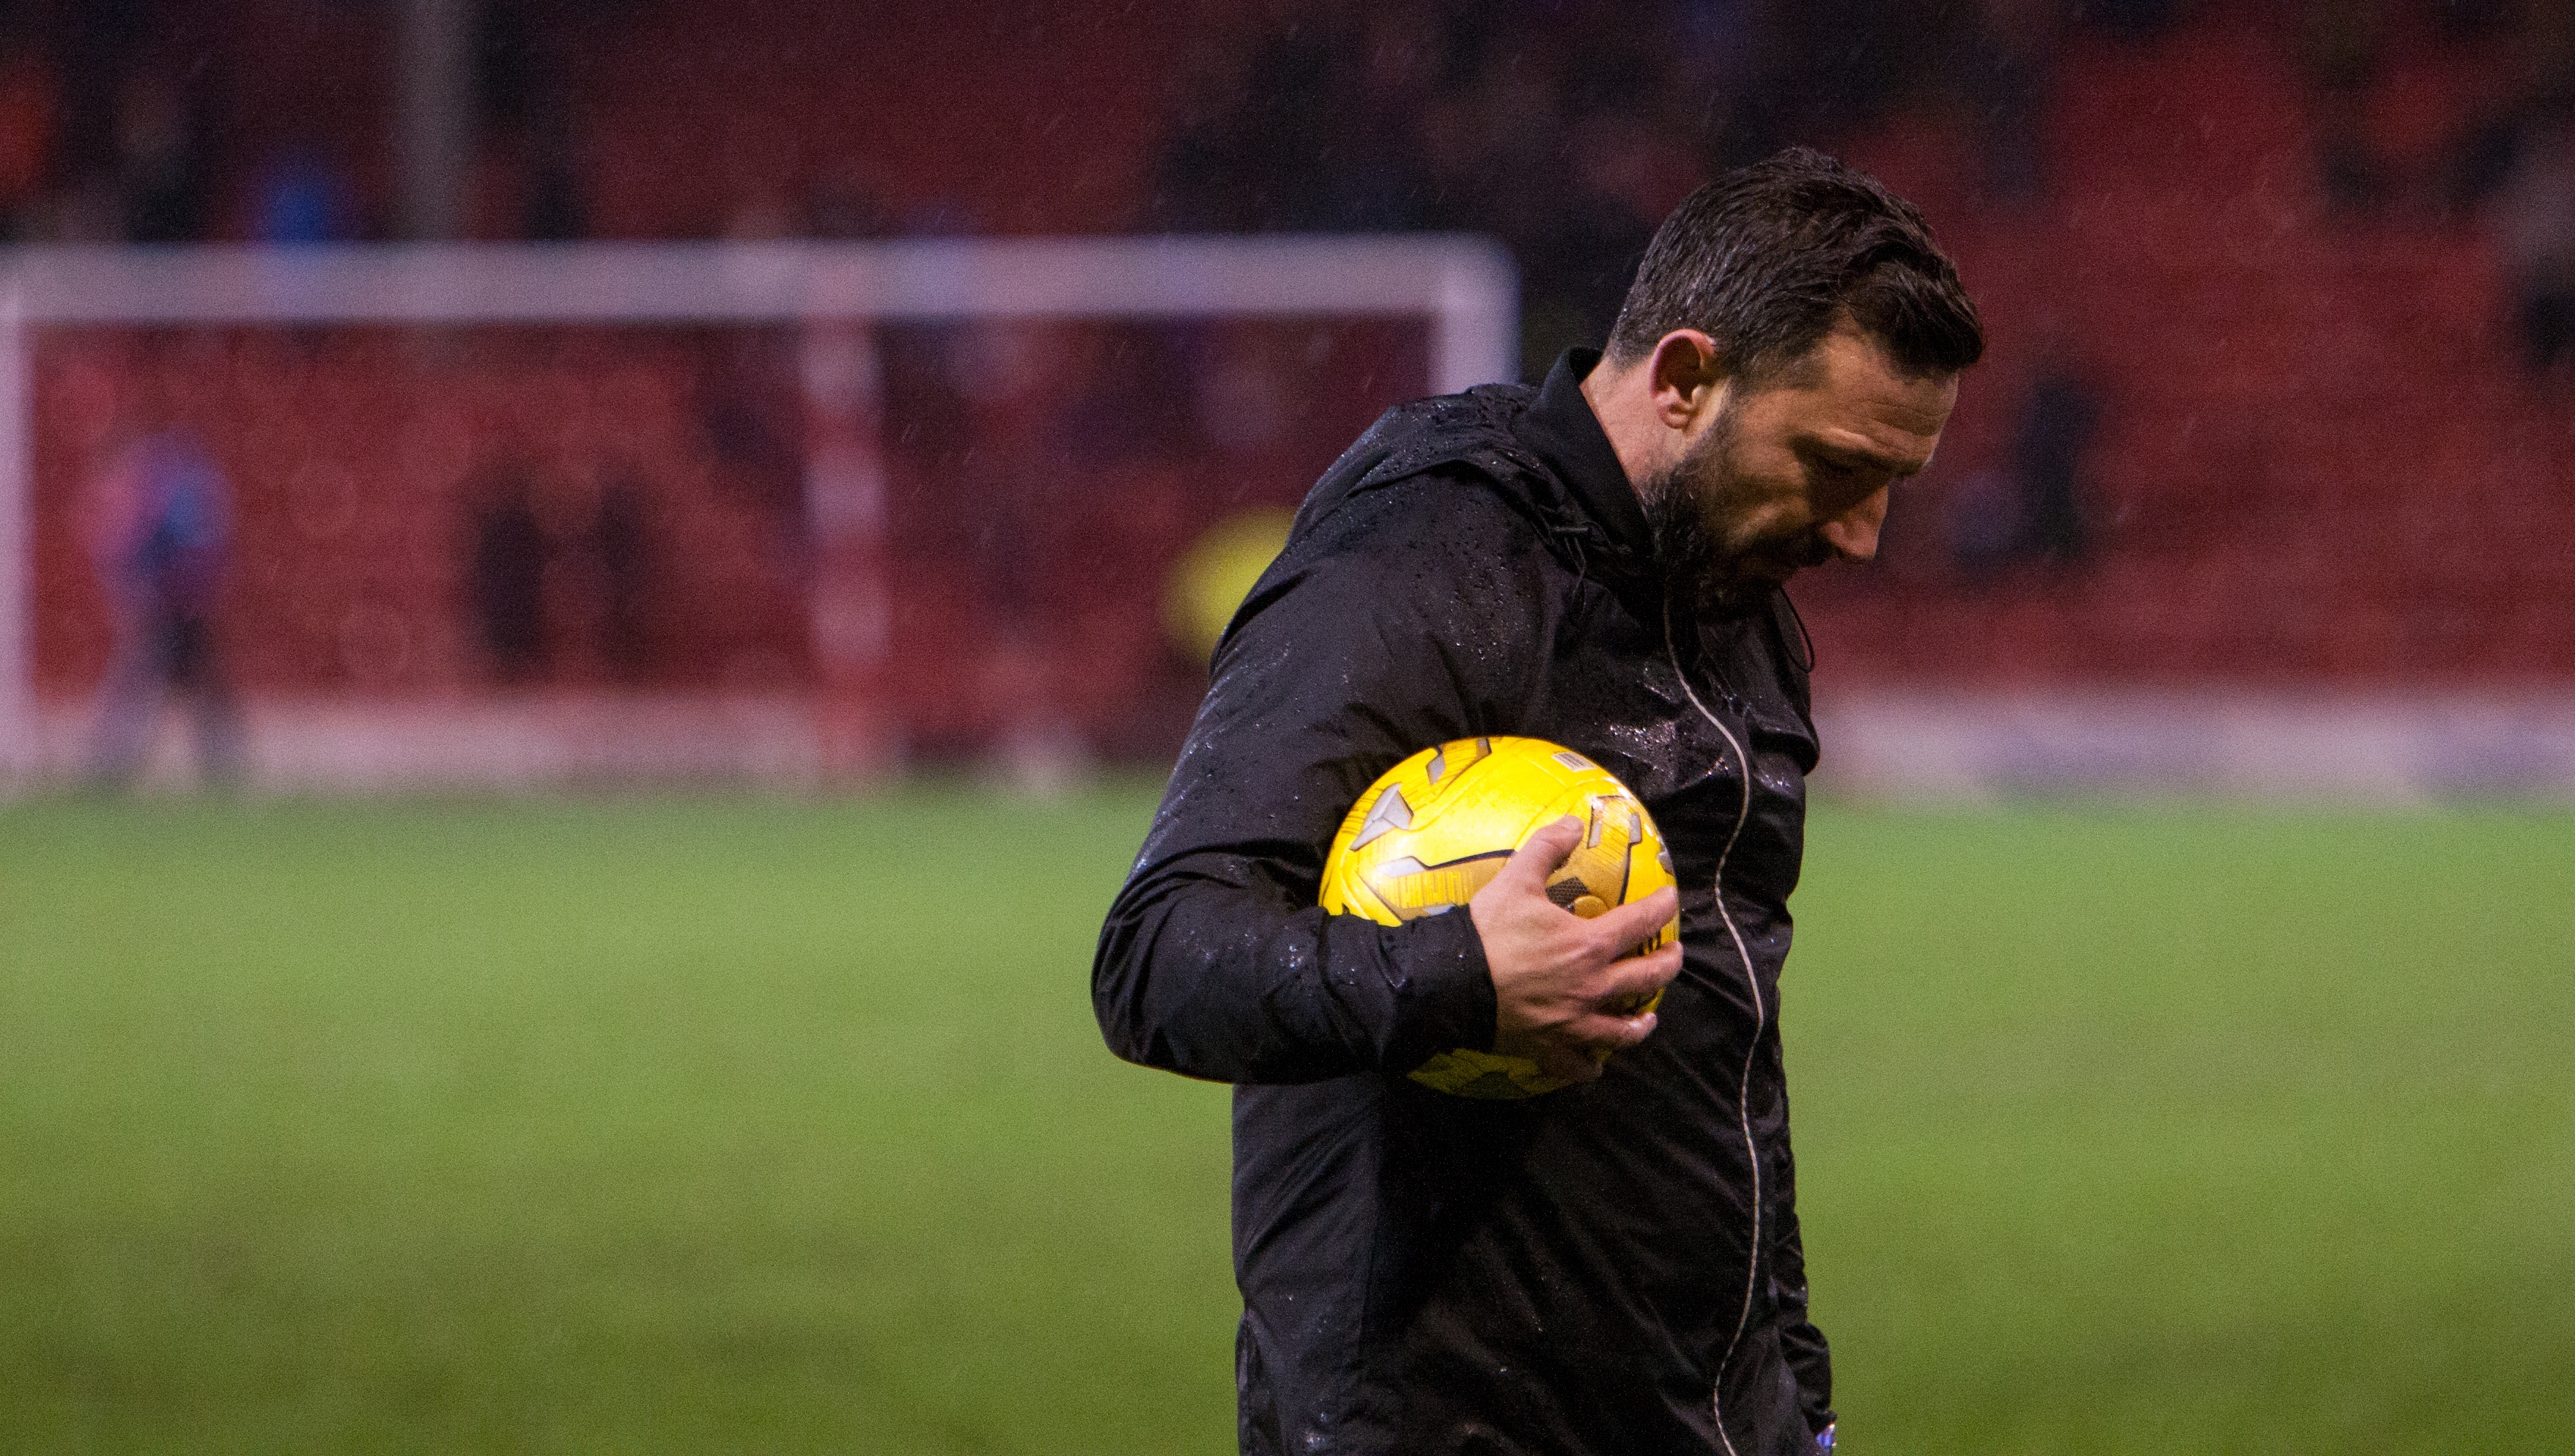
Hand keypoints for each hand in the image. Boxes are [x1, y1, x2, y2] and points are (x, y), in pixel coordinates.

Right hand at [1467, 816, 1681, 1085]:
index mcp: (1589, 945)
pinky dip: (1590, 1066)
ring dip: (1640, 1022)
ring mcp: (1573, 1024)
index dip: (1662, 908)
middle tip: (1673, 955)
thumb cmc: (1487, 932)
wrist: (1451, 984)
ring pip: (1622, 1031)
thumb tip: (1573, 822)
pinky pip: (1578, 1066)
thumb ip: (1547, 848)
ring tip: (1647, 1017)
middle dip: (1667, 964)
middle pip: (1646, 978)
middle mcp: (1591, 988)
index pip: (1640, 922)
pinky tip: (1595, 1065)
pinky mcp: (1549, 1049)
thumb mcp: (1516, 880)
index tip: (1670, 900)